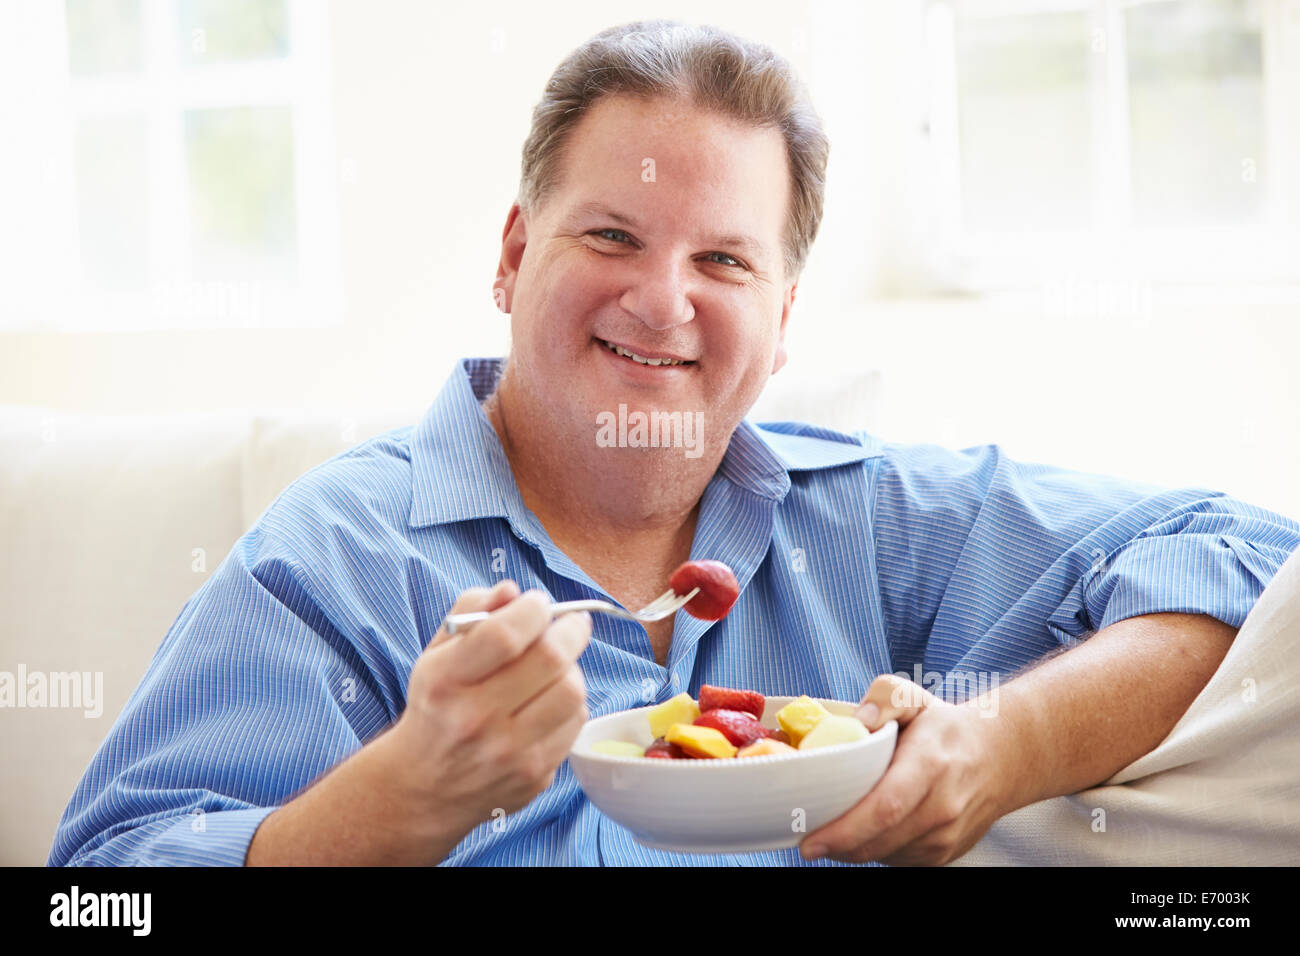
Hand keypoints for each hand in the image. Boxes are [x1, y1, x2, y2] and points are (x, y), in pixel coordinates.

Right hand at [387, 580, 591, 835]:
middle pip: (550, 660)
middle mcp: (475, 720)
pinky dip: (570, 701)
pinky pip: (575, 723)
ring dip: (572, 667)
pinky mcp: (534, 776)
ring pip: (571, 691)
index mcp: (445, 682)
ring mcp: (508, 754)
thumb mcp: (436, 654)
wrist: (424, 786)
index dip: (533, 609)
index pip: (504, 635)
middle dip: (570, 630)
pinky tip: (551, 698)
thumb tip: (512, 591)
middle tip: (569, 623)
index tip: (537, 603)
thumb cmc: (436, 707)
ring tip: (558, 663)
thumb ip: (471, 611)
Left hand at [799, 674, 1012, 865]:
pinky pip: (898, 860)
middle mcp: (943, 806)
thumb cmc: (946, 728)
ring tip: (830, 830)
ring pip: (886, 855)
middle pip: (881, 839)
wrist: (1001, 757)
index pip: (885, 807)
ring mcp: (947, 836)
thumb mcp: (915, 697)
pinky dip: (873, 851)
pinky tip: (862, 832)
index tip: (810, 840)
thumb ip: (885, 696)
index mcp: (930, 764)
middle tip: (804, 839)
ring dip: (852, 850)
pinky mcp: (945, 854)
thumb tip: (858, 721)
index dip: (845, 829)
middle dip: (837, 845)